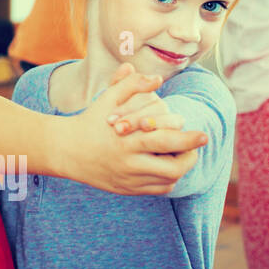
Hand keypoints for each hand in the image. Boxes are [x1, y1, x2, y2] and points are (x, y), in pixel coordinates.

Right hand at [59, 62, 206, 194]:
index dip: (188, 140)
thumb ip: (131, 84)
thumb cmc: (89, 121)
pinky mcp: (127, 190)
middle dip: (190, 157)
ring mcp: (128, 179)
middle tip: (194, 146)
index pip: (165, 142)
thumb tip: (157, 79)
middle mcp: (129, 163)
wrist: (65, 150)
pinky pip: (158, 189)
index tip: (204, 135)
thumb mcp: (106, 99)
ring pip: (168, 180)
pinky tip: (165, 165)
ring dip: (180, 167)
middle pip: (173, 167)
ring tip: (180, 154)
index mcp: (126, 140)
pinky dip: (168, 178)